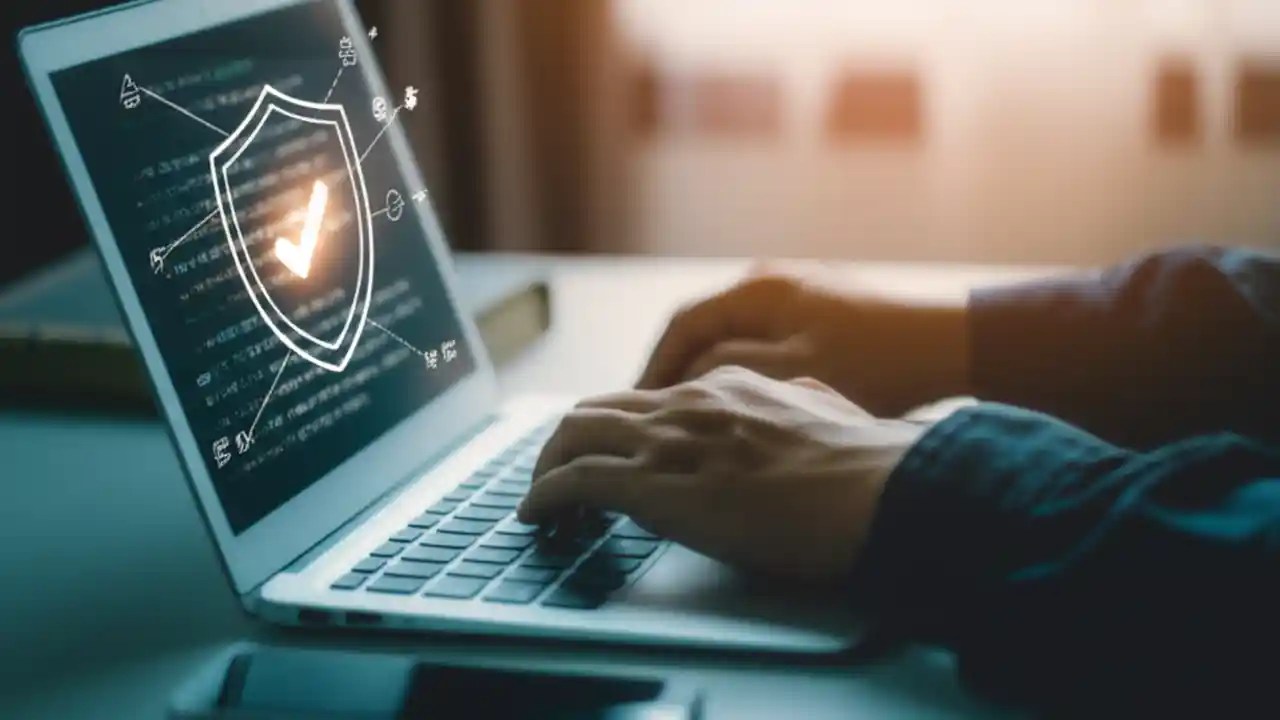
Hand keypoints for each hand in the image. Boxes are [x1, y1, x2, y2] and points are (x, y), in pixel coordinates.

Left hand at [518, 367, 927, 581]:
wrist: (874, 492)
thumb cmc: (863, 466)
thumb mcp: (826, 409)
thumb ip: (795, 401)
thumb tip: (793, 402)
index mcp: (727, 388)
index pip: (648, 399)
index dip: (620, 427)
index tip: (612, 452)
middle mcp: (687, 405)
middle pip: (596, 409)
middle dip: (568, 441)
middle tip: (558, 473)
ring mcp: (666, 442)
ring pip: (572, 435)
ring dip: (546, 467)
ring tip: (538, 498)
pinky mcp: (653, 486)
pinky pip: (575, 482)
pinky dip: (544, 496)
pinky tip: (536, 516)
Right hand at [637, 270, 970, 417]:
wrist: (956, 348)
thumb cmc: (877, 364)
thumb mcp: (790, 374)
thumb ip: (723, 371)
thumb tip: (677, 379)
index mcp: (757, 290)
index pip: (681, 327)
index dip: (651, 371)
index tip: (631, 411)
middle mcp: (771, 284)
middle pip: (702, 331)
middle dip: (675, 376)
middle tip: (655, 423)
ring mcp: (798, 299)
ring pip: (732, 342)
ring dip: (709, 379)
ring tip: (693, 424)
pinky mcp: (822, 320)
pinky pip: (762, 348)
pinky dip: (741, 378)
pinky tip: (746, 413)